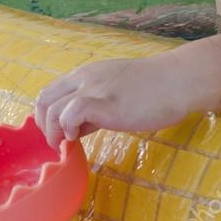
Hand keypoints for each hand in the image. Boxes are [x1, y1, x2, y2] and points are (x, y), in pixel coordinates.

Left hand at [34, 55, 188, 149]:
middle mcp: (84, 78)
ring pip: (51, 107)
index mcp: (86, 75)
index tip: (59, 134)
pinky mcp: (104, 103)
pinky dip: (66, 129)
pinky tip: (77, 138)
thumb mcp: (116, 94)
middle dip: (43, 126)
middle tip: (58, 143)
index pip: (50, 92)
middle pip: (43, 98)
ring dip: (52, 132)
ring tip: (66, 145)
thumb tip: (77, 130)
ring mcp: (93, 89)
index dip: (47, 117)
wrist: (177, 80)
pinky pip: (70, 113)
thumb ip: (94, 109)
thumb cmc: (153, 90)